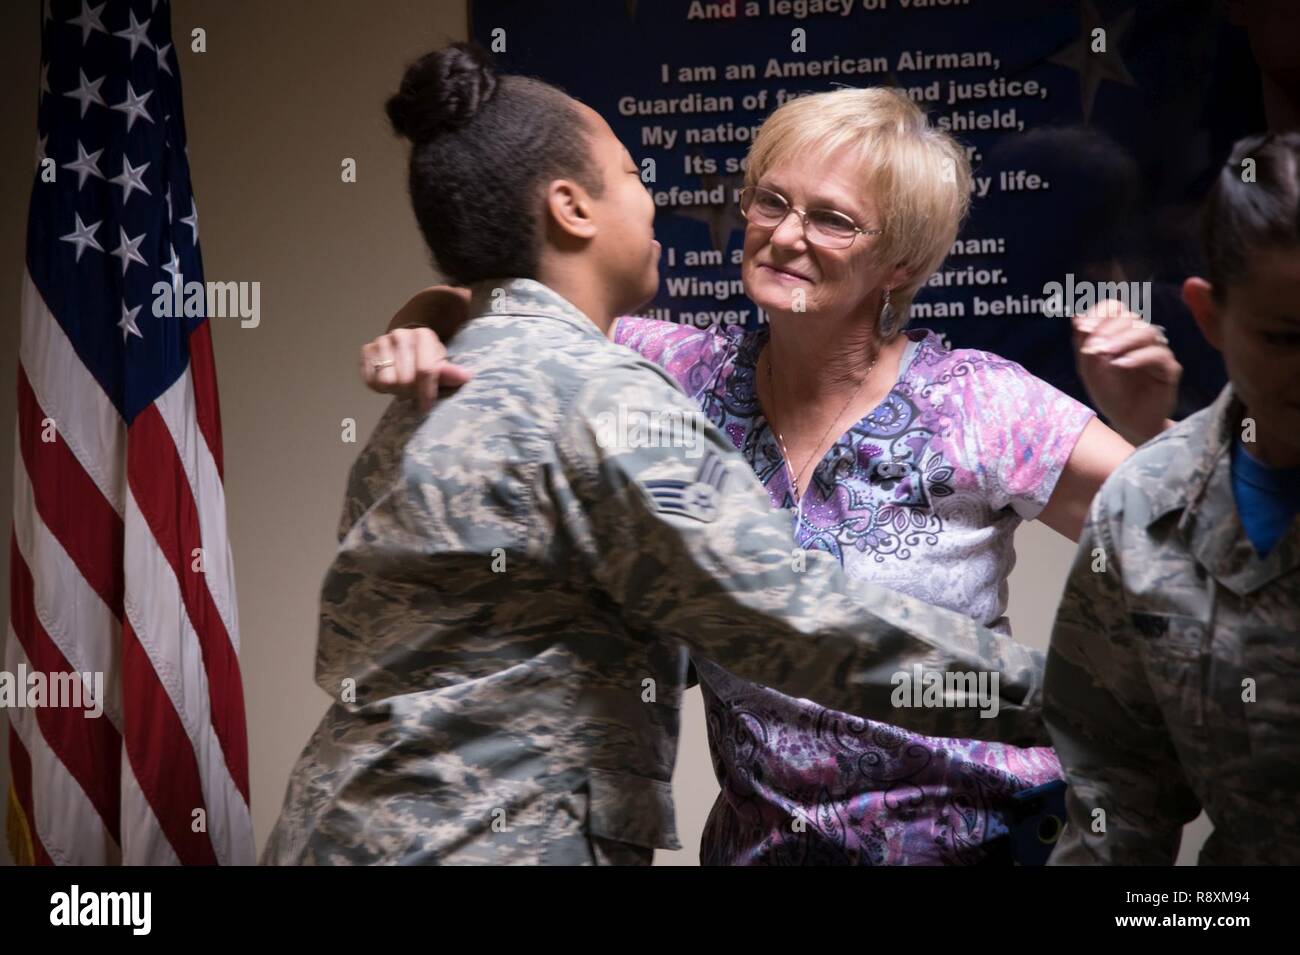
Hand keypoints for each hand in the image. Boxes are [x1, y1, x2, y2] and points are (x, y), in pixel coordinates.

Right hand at [360, 287, 473, 411]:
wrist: (405, 341)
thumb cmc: (426, 356)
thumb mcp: (440, 363)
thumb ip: (449, 372)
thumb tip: (466, 377)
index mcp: (423, 335)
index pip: (424, 371)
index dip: (426, 392)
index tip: (426, 406)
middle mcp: (400, 335)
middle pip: (405, 379)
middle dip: (410, 392)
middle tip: (413, 391)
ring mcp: (381, 341)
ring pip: (386, 381)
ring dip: (395, 390)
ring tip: (402, 386)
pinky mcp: (366, 350)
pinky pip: (370, 380)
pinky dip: (379, 388)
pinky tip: (388, 381)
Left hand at [1072, 300, 1180, 445]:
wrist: (1126, 422)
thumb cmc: (1109, 393)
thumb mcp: (1089, 368)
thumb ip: (1084, 343)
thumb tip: (1077, 318)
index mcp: (1121, 333)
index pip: (1116, 308)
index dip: (1100, 313)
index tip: (1082, 327)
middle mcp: (1141, 338)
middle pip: (1131, 318)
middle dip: (1108, 329)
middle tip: (1094, 347)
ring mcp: (1157, 351)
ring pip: (1147, 332)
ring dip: (1123, 340)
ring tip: (1105, 355)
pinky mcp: (1169, 368)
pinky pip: (1158, 355)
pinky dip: (1137, 357)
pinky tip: (1120, 365)